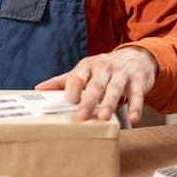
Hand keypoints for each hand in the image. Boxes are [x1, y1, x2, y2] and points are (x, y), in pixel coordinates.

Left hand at [34, 47, 157, 124]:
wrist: (136, 57)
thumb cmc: (104, 68)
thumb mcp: (84, 71)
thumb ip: (63, 81)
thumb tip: (38, 89)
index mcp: (88, 65)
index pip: (78, 76)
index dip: (72, 89)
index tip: (69, 102)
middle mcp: (105, 67)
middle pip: (96, 84)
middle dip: (89, 99)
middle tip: (81, 116)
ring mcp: (122, 73)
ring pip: (115, 88)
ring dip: (109, 103)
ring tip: (103, 117)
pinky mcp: (138, 81)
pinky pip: (137, 94)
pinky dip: (135, 106)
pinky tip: (133, 119)